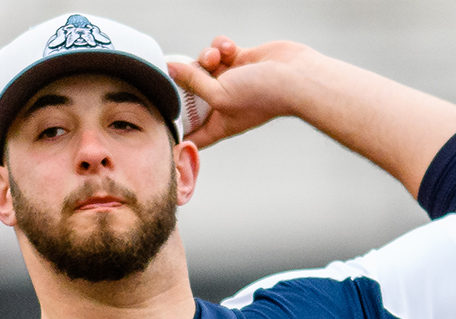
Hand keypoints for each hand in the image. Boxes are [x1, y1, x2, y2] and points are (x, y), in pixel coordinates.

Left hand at [167, 38, 319, 148]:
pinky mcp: (240, 61)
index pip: (192, 135)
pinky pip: (219, 51)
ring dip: (206, 57)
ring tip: (217, 58)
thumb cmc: (262, 95)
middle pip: (191, 95)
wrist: (295, 76)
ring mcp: (232, 81)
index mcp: (218, 124)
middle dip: (187, 80)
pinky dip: (221, 47)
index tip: (160, 128)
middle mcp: (223, 104)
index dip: (176, 134)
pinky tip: (231, 48)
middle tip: (189, 71)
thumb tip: (169, 70)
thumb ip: (191, 82)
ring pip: (203, 66)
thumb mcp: (219, 94)